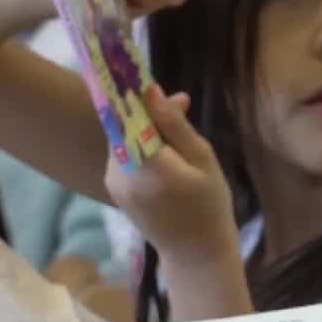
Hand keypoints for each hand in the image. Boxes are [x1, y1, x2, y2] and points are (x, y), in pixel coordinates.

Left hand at [104, 84, 236, 260]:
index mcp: (145, 163)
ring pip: (123, 138)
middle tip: (181, 106)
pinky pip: (124, 154)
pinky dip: (141, 146)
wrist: (195, 253)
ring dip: (145, 128)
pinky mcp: (115, 188)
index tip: (136, 68)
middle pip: (122, 124)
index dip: (126, 90)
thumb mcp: (202, 160)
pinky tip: (168, 156)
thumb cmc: (208, 205)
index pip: (123, 114)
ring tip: (180, 136)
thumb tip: (152, 90)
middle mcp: (119, 170)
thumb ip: (175, 125)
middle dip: (146, 110)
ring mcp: (113, 181)